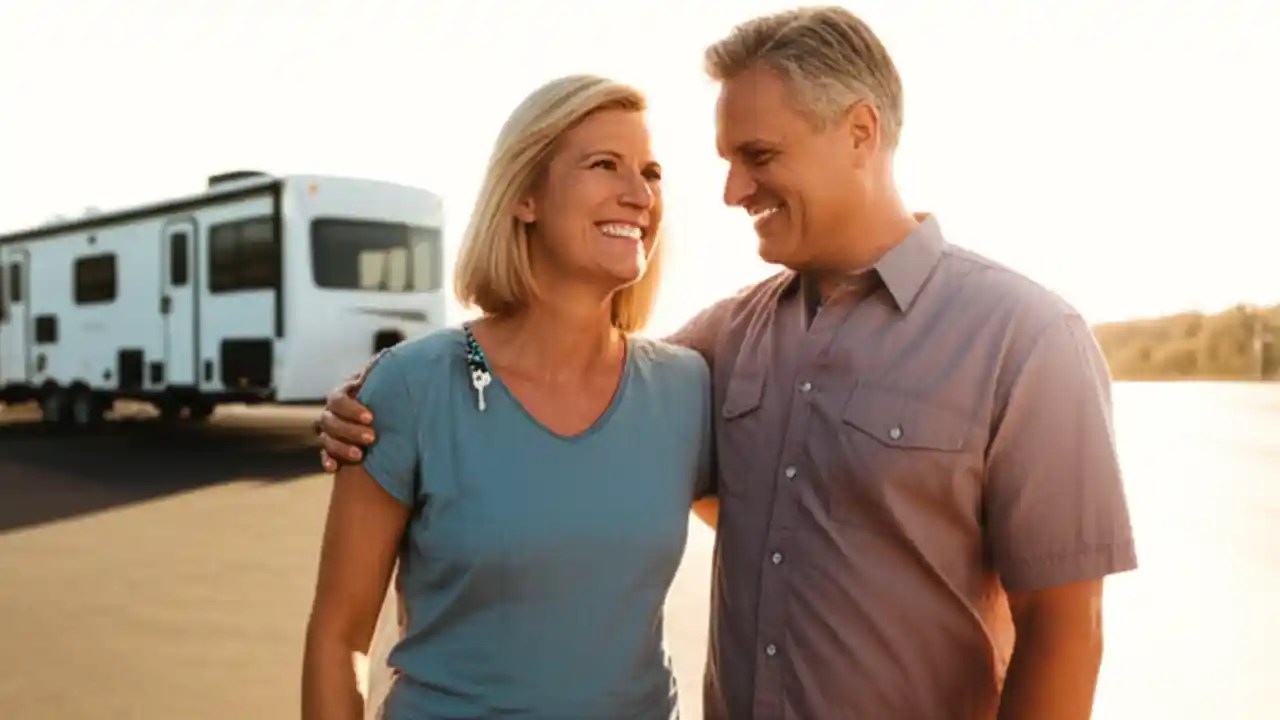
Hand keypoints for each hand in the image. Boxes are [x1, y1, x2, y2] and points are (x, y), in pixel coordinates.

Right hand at [314, 353, 382, 472]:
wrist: (388, 412)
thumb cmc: (388, 392)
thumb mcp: (385, 379)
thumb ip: (380, 370)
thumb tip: (382, 358)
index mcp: (343, 394)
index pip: (338, 400)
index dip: (351, 409)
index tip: (371, 418)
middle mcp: (332, 412)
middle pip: (330, 421)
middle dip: (350, 430)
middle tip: (371, 438)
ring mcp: (330, 431)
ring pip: (326, 439)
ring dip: (340, 447)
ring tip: (360, 455)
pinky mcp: (333, 448)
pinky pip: (324, 455)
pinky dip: (327, 461)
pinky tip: (334, 468)